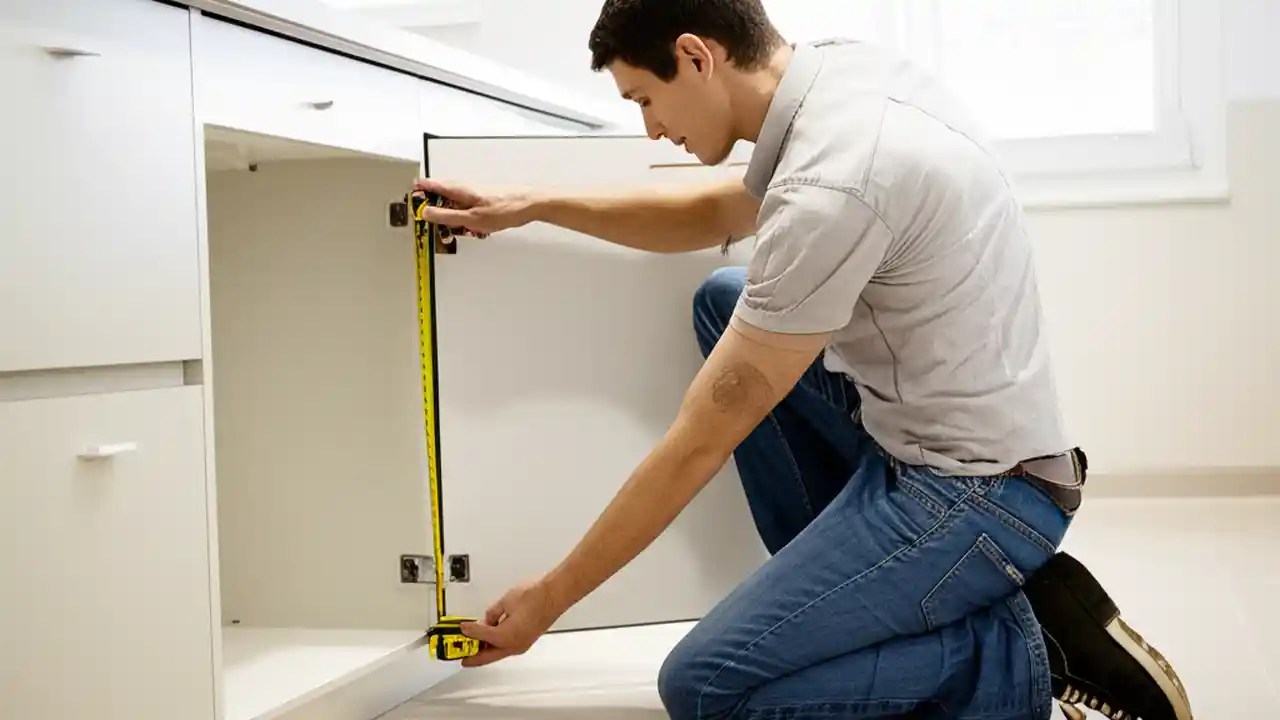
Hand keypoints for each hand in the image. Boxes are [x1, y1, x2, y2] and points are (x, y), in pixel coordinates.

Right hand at [412, 178, 536, 237]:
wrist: (530, 203)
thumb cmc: (505, 208)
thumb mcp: (471, 218)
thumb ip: (447, 216)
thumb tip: (426, 212)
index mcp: (459, 189)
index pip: (431, 185)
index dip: (418, 191)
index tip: (408, 198)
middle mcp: (465, 187)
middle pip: (440, 192)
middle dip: (430, 203)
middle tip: (422, 213)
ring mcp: (474, 192)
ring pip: (453, 200)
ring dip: (446, 211)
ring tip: (445, 224)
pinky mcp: (483, 199)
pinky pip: (464, 206)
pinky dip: (460, 214)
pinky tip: (466, 225)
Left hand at [459, 577, 563, 667]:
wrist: (554, 595)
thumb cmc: (534, 597)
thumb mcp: (506, 602)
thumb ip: (493, 613)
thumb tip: (486, 619)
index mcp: (505, 637)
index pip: (480, 636)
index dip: (468, 632)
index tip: (461, 629)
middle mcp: (513, 646)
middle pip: (488, 656)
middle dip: (474, 656)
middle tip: (462, 656)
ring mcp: (521, 645)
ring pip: (498, 652)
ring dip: (486, 650)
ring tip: (474, 644)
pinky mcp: (526, 640)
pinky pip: (507, 647)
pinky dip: (497, 645)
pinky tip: (491, 637)